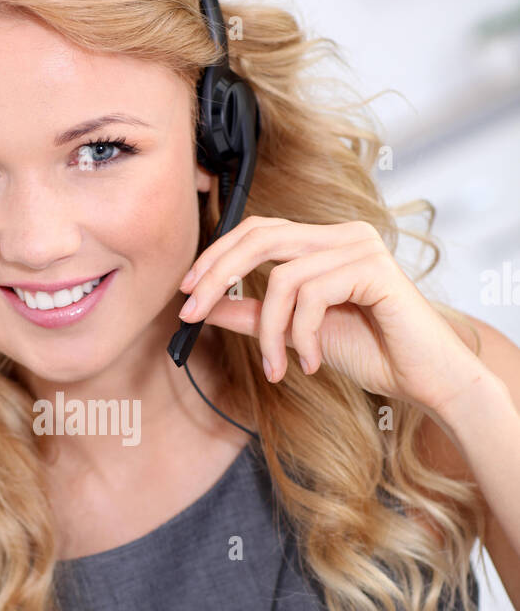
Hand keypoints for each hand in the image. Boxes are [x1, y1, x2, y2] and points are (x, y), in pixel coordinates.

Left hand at [177, 216, 484, 419]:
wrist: (424, 379)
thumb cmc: (371, 353)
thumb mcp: (296, 335)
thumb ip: (257, 317)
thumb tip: (208, 308)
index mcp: (324, 243)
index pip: (257, 231)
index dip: (216, 257)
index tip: (185, 294)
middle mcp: (341, 234)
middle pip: (259, 237)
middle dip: (217, 275)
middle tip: (191, 313)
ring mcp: (359, 246)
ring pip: (282, 278)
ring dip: (271, 332)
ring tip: (279, 368)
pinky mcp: (372, 267)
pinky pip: (311, 296)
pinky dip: (301, 336)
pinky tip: (311, 363)